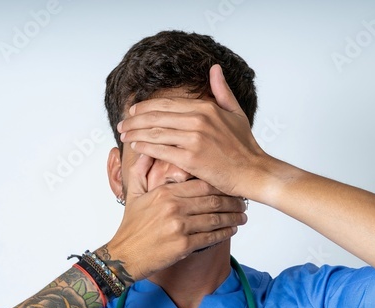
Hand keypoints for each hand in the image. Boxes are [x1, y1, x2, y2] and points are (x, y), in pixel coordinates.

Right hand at [100, 150, 247, 281]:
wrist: (124, 256)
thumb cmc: (130, 227)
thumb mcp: (132, 195)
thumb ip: (140, 171)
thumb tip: (144, 150)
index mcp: (165, 193)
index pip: (200, 183)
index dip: (220, 184)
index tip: (230, 185)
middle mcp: (174, 208)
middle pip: (212, 200)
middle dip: (232, 201)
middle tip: (243, 201)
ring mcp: (179, 227)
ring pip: (215, 218)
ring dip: (232, 217)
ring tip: (242, 216)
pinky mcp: (183, 246)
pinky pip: (210, 237)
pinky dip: (224, 233)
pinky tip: (232, 230)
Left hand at [115, 64, 269, 197]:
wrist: (254, 172)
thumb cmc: (245, 146)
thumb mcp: (236, 113)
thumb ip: (222, 91)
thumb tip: (215, 68)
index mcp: (206, 108)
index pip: (167, 103)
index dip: (145, 107)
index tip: (132, 112)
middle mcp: (198, 120)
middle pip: (156, 116)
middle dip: (134, 120)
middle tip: (121, 124)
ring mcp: (194, 139)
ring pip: (155, 131)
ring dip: (134, 132)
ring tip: (123, 135)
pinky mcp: (191, 159)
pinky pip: (160, 150)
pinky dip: (144, 147)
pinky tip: (135, 146)